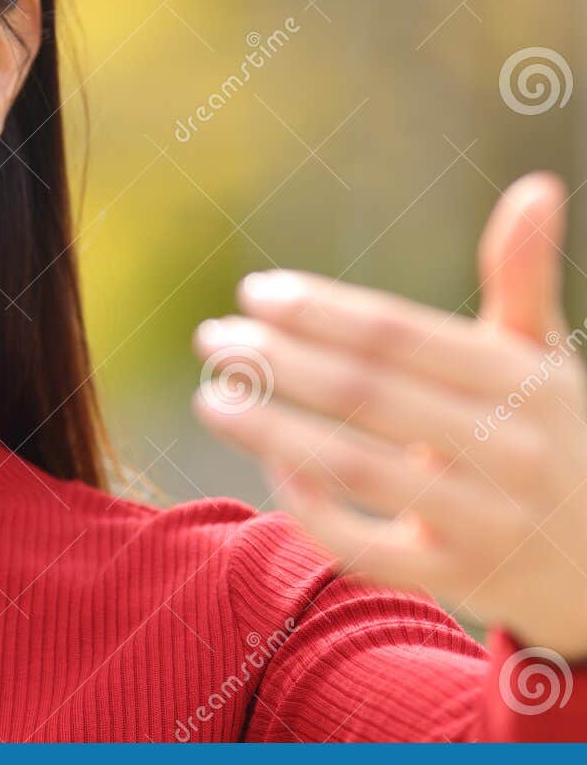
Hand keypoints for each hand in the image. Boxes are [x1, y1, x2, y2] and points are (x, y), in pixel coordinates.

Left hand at [192, 171, 586, 659]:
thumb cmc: (553, 438)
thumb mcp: (544, 359)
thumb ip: (523, 278)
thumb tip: (536, 185)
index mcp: (523, 382)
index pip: (399, 334)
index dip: (319, 310)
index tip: (255, 292)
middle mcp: (507, 449)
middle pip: (364, 394)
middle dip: (276, 362)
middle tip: (211, 339)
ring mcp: (484, 520)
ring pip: (353, 468)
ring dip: (270, 428)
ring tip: (212, 398)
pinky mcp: (457, 579)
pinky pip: (364, 546)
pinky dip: (310, 507)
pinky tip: (271, 465)